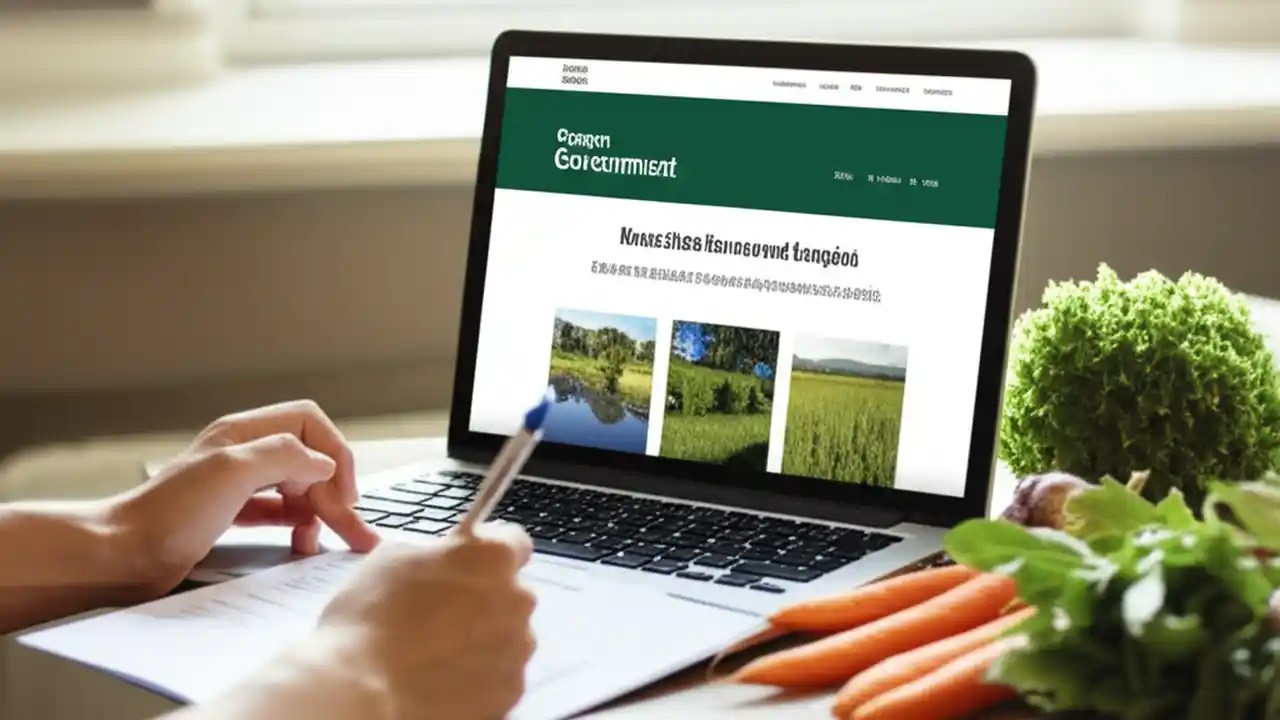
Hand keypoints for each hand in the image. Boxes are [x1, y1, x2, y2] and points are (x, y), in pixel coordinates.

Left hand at [108, 400, 380, 595]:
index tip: (343, 494)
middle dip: (337, 494)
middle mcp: (242, 454)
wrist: (119, 555)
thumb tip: (325, 464)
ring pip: (298, 488)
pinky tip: (303, 542)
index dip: (335, 454)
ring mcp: (236, 485)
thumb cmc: (168, 514)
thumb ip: (285, 456)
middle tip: (360, 534)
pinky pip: (279, 512)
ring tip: (328, 542)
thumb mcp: (232, 472)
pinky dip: (298, 525)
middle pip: (309, 460)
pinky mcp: (229, 515)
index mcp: (243, 433)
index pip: (310, 423)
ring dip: (320, 512)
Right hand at [279, 523, 537, 718]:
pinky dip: (480, 674)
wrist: (361, 690)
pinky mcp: (511, 690)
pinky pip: (501, 673)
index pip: (514, 542)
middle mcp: (518, 600)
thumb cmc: (371, 618)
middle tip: (442, 613)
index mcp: (493, 557)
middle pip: (511, 593)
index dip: (487, 553)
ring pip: (508, 635)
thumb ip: (436, 552)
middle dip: (484, 598)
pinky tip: (443, 676)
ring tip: (438, 651)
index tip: (468, 563)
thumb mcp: (394, 556)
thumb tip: (444, 560)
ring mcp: (518, 649)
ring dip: (483, 637)